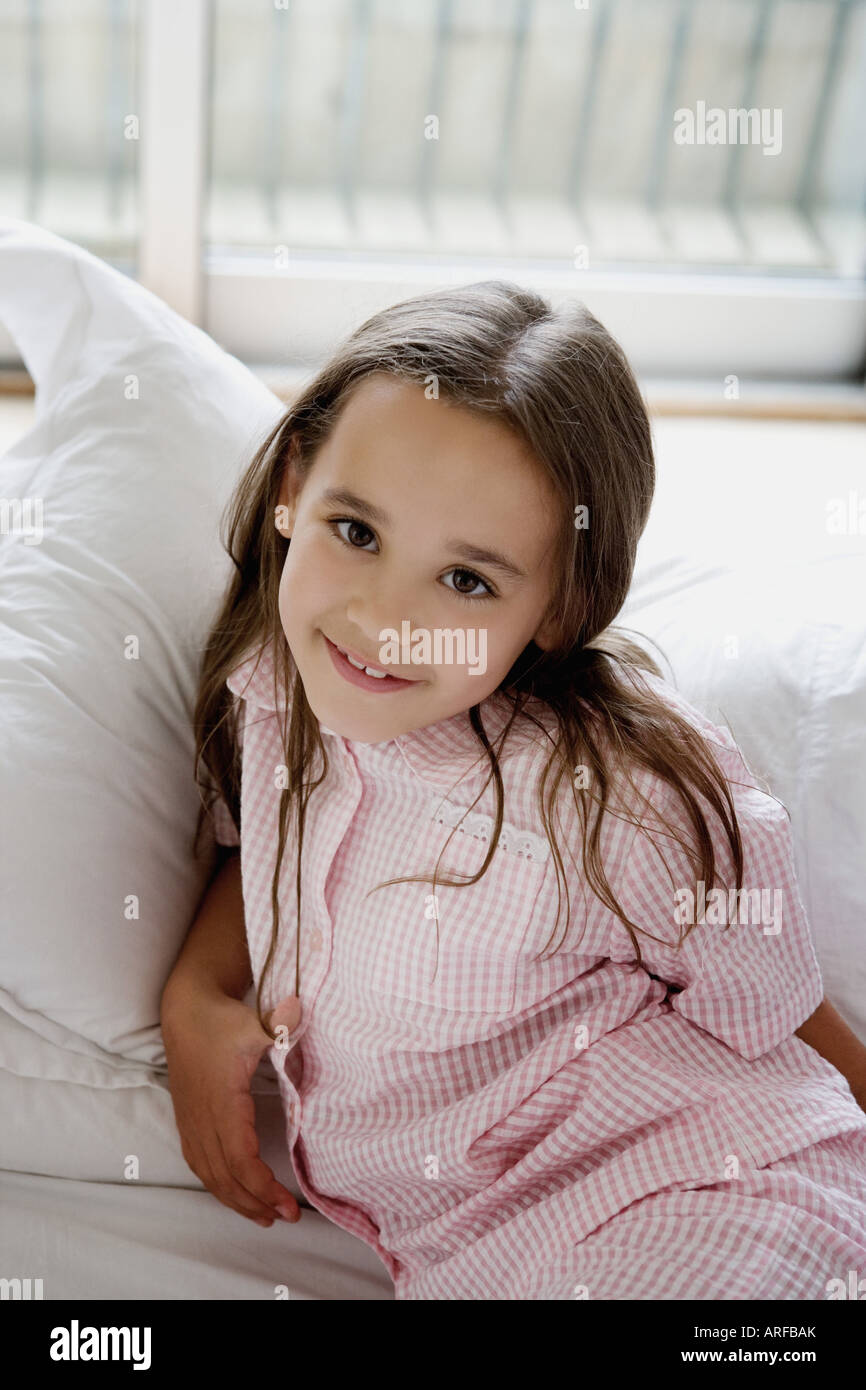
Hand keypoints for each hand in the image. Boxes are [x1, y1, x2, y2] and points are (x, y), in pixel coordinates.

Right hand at [162, 985, 302, 1227]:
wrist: (186, 1013)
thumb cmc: (222, 1020)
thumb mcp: (253, 1022)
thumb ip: (278, 1023)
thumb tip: (298, 1009)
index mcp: (222, 1102)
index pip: (239, 1160)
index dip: (262, 1188)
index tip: (289, 1204)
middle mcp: (203, 1120)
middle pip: (225, 1178)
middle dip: (255, 1204)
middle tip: (286, 1217)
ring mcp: (192, 1123)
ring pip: (210, 1176)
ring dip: (236, 1200)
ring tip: (265, 1216)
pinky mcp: (188, 1121)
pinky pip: (200, 1165)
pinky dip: (219, 1186)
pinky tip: (234, 1194)